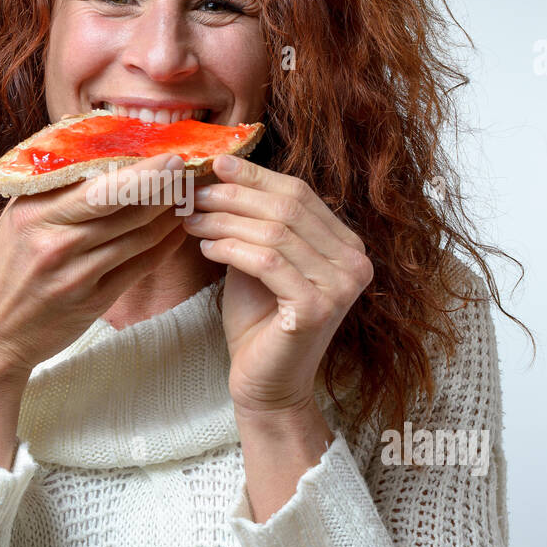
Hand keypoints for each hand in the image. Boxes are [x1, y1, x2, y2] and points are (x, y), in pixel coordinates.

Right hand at [0, 152, 188, 374]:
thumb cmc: (3, 271)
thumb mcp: (16, 221)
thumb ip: (51, 189)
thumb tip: (90, 147)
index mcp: (34, 213)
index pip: (99, 184)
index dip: (142, 170)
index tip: (170, 155)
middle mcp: (55, 241)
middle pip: (125, 207)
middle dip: (165, 186)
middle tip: (192, 171)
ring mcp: (75, 274)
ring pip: (138, 235)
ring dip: (169, 214)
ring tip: (188, 197)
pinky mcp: (92, 302)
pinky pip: (139, 266)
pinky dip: (163, 246)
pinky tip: (177, 231)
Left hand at [182, 154, 373, 413]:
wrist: (265, 383)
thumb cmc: (259, 321)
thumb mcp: (259, 259)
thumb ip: (256, 222)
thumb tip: (225, 173)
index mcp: (347, 246)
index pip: (300, 193)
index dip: (256, 175)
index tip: (217, 164)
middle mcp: (355, 263)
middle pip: (288, 208)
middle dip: (235, 195)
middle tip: (194, 193)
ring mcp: (341, 287)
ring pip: (275, 232)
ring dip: (225, 220)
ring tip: (191, 219)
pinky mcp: (316, 309)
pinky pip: (267, 262)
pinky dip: (231, 248)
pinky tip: (205, 247)